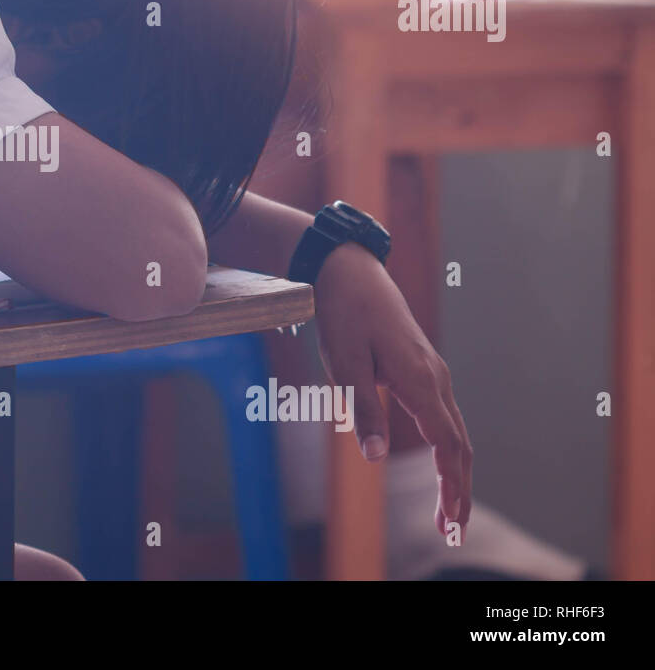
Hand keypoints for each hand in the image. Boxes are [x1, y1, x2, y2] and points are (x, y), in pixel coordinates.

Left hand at [312, 243, 473, 539]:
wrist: (350, 270)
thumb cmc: (343, 314)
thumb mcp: (343, 362)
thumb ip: (360, 408)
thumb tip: (374, 456)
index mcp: (418, 380)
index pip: (447, 445)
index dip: (452, 486)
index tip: (451, 521)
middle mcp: (434, 378)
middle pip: (459, 445)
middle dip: (459, 490)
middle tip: (453, 531)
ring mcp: (431, 372)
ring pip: (455, 431)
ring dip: (456, 473)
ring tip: (448, 511)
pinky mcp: (422, 368)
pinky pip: (445, 416)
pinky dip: (449, 448)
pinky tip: (442, 466)